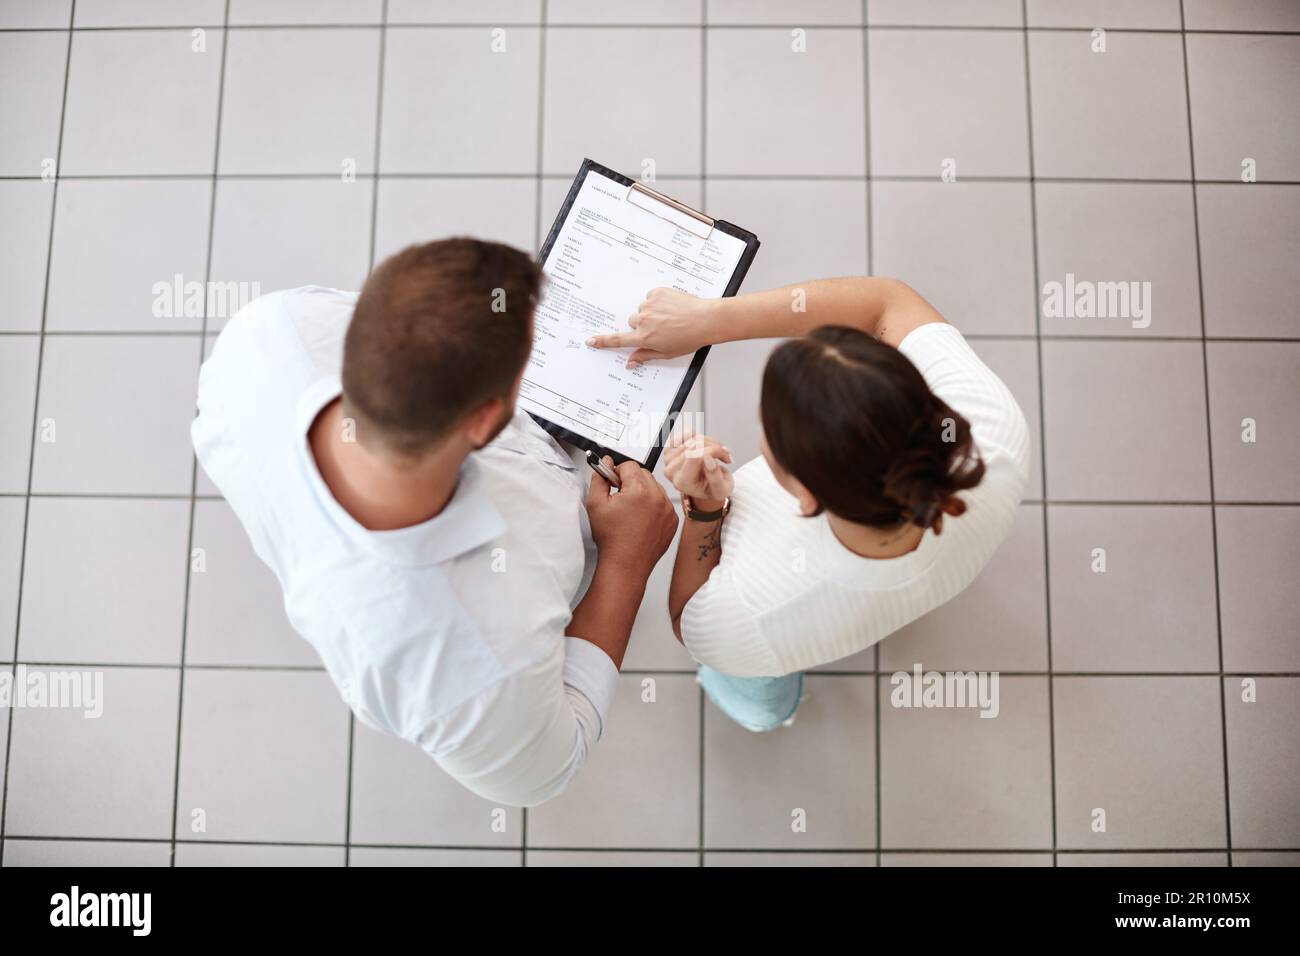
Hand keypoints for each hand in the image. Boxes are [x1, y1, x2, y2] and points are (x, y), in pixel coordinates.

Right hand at [586, 287, 716, 366]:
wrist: (706, 319)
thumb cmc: (690, 338)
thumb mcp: (667, 353)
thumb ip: (646, 356)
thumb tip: (630, 362)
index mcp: (644, 338)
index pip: (617, 340)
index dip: (602, 341)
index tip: (590, 341)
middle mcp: (643, 321)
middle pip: (632, 322)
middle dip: (642, 325)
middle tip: (661, 328)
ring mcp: (649, 305)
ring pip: (642, 309)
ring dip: (651, 312)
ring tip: (670, 317)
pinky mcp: (657, 293)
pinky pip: (651, 297)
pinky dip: (658, 301)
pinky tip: (672, 307)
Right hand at [586, 458, 679, 577]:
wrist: (626, 565)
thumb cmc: (612, 539)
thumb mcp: (595, 504)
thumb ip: (599, 478)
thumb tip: (605, 463)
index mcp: (639, 491)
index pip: (629, 465)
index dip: (617, 472)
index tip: (613, 482)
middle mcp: (657, 498)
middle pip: (644, 473)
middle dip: (631, 481)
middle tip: (620, 498)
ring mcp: (668, 509)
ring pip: (655, 487)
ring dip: (643, 492)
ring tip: (631, 511)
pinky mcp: (673, 520)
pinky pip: (663, 503)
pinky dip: (653, 506)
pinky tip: (641, 519)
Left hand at [662, 432, 734, 508]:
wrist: (704, 486)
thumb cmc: (712, 488)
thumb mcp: (722, 490)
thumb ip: (716, 478)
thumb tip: (708, 458)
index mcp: (682, 482)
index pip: (695, 457)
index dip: (713, 451)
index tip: (726, 455)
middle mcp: (672, 470)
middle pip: (696, 445)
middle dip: (715, 447)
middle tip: (726, 455)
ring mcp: (669, 458)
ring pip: (693, 438)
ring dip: (711, 442)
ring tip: (717, 453)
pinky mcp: (670, 447)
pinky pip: (688, 433)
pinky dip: (700, 437)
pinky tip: (705, 448)